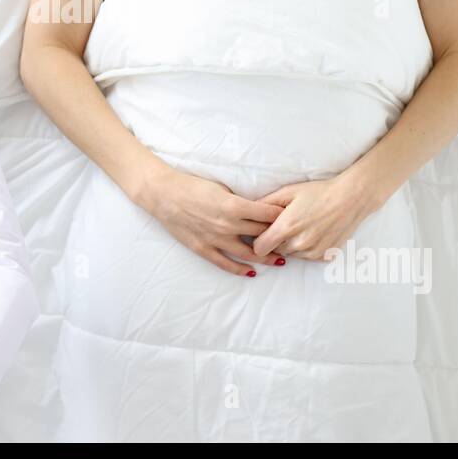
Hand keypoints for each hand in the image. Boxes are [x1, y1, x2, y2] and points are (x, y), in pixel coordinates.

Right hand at [138, 166, 286, 275]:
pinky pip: (226, 264)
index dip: (282, 217)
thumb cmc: (192, 186)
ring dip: (267, 258)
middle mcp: (228, 225)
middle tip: (292, 240)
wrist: (164, 195)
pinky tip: (252, 272)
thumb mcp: (221, 188)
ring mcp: (216, 239)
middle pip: (262, 234)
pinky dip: (240, 270)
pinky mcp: (203, 249)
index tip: (293, 218)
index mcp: (234, 206)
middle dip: (278, 236)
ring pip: (248, 253)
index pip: (268, 214)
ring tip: (281, 261)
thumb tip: (255, 209)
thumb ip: (239, 200)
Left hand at [251, 175, 375, 260]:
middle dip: (276, 240)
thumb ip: (265, 204)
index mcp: (287, 227)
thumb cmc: (318, 192)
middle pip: (275, 251)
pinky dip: (307, 248)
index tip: (263, 231)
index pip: (259, 248)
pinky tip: (314, 232)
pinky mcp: (325, 256)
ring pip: (292, 255)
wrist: (351, 199)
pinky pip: (307, 257)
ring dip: (292, 245)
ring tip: (303, 226)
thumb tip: (248, 211)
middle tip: (287, 224)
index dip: (258, 240)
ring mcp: (313, 252)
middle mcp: (299, 243)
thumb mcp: (288, 192)